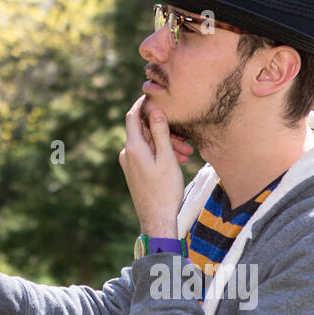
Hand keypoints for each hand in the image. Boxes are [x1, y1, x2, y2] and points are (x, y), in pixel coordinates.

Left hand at [119, 95, 185, 238]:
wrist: (156, 219)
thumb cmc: (165, 190)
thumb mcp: (167, 159)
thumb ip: (161, 133)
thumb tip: (155, 110)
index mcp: (133, 148)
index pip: (132, 116)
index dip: (142, 104)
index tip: (155, 95)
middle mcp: (127, 153)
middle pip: (144, 131)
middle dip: (164, 130)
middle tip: (185, 139)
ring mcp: (129, 163)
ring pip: (148, 144)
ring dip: (166, 145)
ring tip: (186, 155)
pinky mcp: (134, 171)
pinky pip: (147, 155)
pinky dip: (161, 154)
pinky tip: (177, 161)